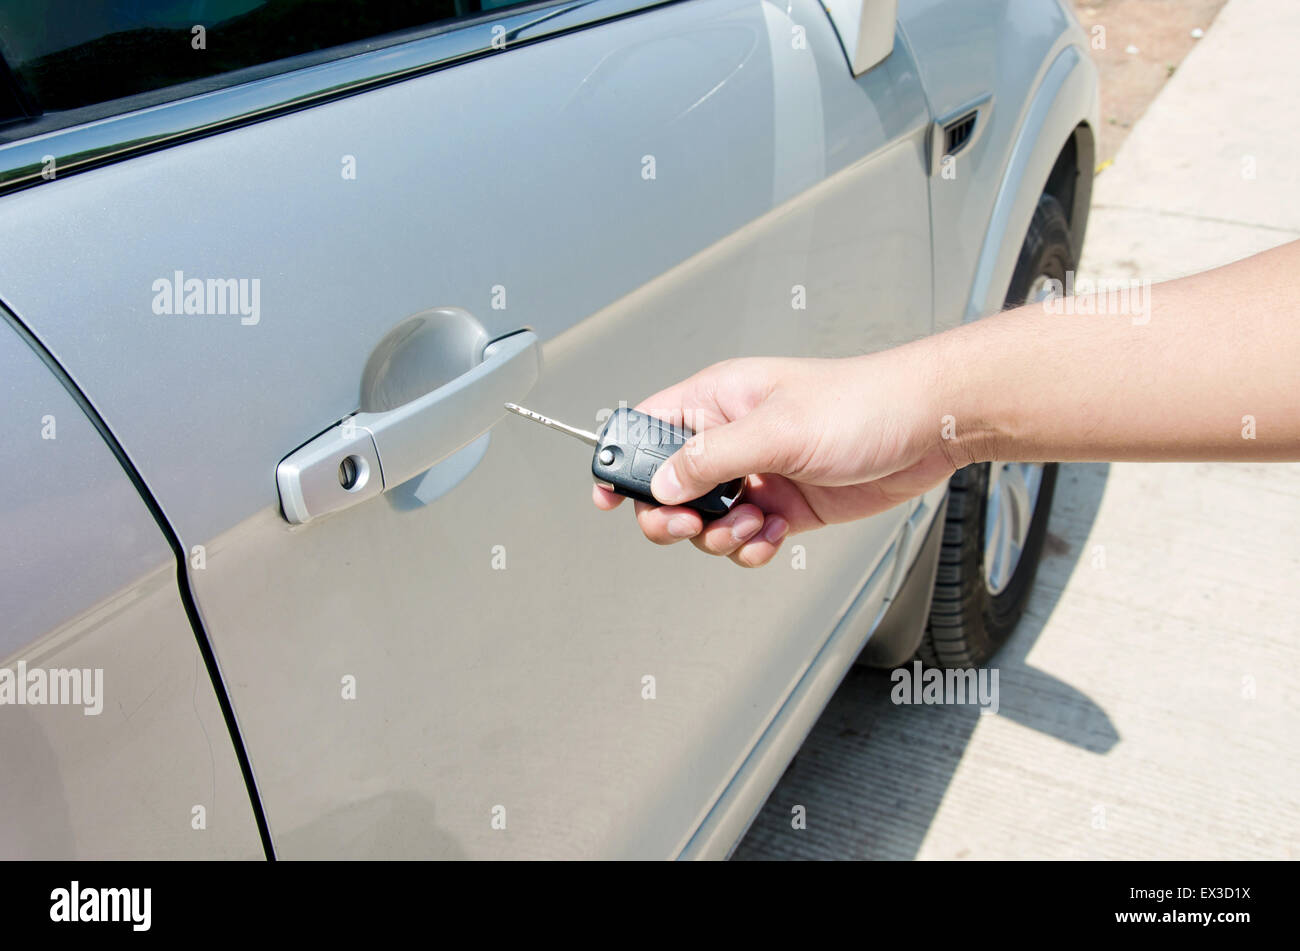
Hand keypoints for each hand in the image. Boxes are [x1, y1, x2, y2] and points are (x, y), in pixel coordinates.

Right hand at [591, 345, 964, 566]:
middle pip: (668, 487)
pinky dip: (752, 547)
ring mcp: (758, 474)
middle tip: (691, 524)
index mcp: (718, 401)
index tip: (607, 496)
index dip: (622, 461)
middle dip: (672, 515)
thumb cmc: (864, 404)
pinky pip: (746, 538)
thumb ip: (711, 459)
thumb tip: (660, 485)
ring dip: (721, 535)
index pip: (647, 428)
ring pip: (707, 521)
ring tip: (752, 525)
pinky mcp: (785, 505)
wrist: (928, 428)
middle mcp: (732, 438)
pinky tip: (774, 535)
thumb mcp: (777, 429)